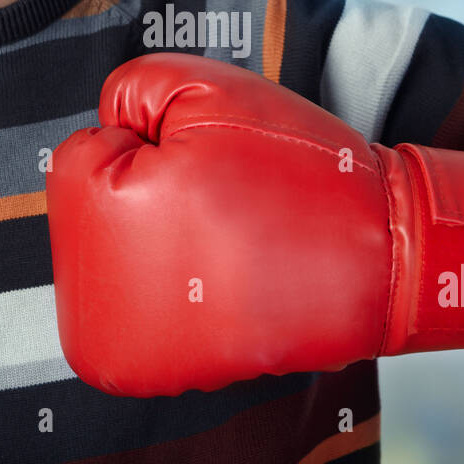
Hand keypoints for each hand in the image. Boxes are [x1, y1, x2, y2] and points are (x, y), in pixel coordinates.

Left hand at [45, 53, 463, 396]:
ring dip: (157, 239)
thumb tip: (105, 128)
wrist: (378, 257)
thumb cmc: (296, 171)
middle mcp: (93, 309)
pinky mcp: (158, 375)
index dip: (150, 140)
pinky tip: (225, 276)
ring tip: (224, 237)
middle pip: (91, 211)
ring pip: (116, 255)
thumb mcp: (205, 88)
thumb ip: (130, 91)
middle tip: (217, 199)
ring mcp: (126, 354)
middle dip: (144, 191)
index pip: (85, 154)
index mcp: (94, 223)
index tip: (204, 161)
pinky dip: (178, 284)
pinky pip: (145, 301)